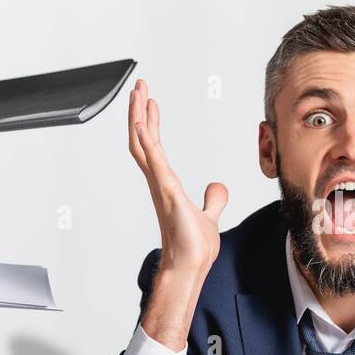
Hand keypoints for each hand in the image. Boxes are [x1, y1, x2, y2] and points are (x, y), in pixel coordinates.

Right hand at [128, 80, 227, 276]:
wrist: (190, 267)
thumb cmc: (194, 248)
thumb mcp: (210, 216)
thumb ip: (213, 200)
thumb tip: (217, 187)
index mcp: (167, 185)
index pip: (155, 147)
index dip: (150, 124)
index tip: (149, 103)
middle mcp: (159, 182)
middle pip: (143, 140)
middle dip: (139, 112)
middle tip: (137, 88)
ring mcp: (160, 186)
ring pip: (143, 145)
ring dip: (139, 118)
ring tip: (137, 94)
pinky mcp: (168, 192)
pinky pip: (154, 161)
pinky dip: (146, 141)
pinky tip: (140, 124)